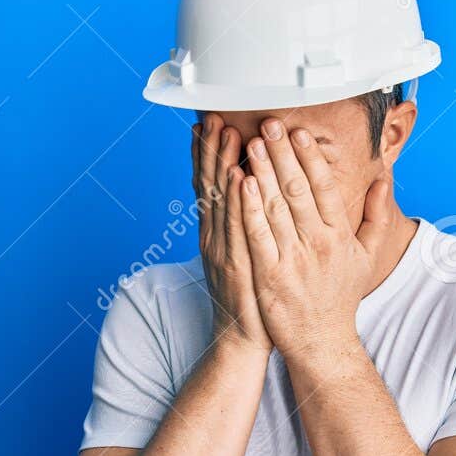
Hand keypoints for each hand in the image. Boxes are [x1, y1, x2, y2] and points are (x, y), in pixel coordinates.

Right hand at [193, 115, 271, 354]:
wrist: (243, 339)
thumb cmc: (250, 296)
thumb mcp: (240, 254)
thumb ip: (240, 223)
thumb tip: (245, 191)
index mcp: (216, 233)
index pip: (208, 185)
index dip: (205, 154)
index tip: (205, 123)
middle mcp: (214, 238)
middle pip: (210, 186)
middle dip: (211, 149)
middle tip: (212, 116)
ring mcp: (223, 251)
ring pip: (221, 200)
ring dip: (222, 163)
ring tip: (225, 132)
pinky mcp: (238, 266)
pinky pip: (239, 228)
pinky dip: (238, 202)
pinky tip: (240, 178)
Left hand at [238, 119, 388, 363]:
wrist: (321, 341)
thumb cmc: (340, 296)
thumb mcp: (367, 256)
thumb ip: (377, 215)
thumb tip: (385, 179)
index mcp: (339, 236)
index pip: (325, 188)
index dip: (311, 158)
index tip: (300, 133)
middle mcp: (318, 245)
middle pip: (299, 190)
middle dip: (283, 154)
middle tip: (270, 124)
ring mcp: (293, 260)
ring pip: (276, 208)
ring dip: (263, 172)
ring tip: (252, 144)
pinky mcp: (270, 276)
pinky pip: (258, 236)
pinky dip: (249, 209)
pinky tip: (239, 184)